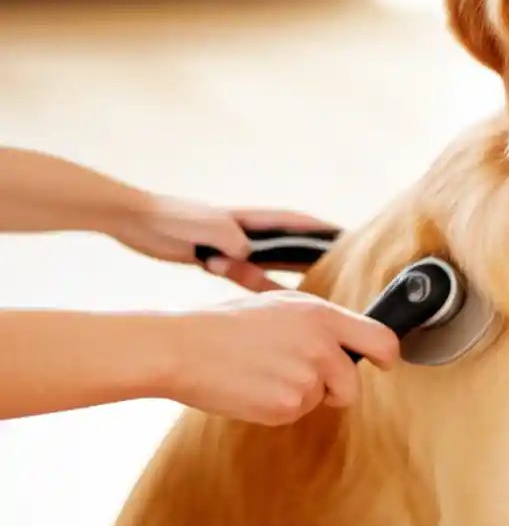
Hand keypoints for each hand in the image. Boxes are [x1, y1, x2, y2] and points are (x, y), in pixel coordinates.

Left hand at [108, 195, 340, 291]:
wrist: (137, 222)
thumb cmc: (171, 217)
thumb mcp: (204, 224)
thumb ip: (228, 234)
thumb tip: (248, 250)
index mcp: (253, 220)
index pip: (301, 225)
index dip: (327, 234)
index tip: (353, 244)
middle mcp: (251, 233)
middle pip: (296, 247)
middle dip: (321, 259)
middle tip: (350, 275)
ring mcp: (238, 248)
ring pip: (277, 266)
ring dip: (296, 279)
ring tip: (324, 297)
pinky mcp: (223, 262)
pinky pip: (253, 280)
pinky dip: (266, 291)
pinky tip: (281, 307)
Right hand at [158, 290, 399, 425]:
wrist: (181, 348)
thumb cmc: (226, 324)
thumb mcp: (279, 305)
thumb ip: (319, 322)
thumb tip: (350, 339)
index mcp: (321, 316)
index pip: (381, 339)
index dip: (387, 356)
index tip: (384, 363)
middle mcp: (321, 347)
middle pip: (353, 385)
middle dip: (335, 389)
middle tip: (299, 376)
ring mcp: (306, 378)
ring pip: (320, 400)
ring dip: (299, 395)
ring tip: (261, 372)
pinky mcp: (287, 406)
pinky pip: (294, 414)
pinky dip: (276, 408)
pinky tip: (250, 388)